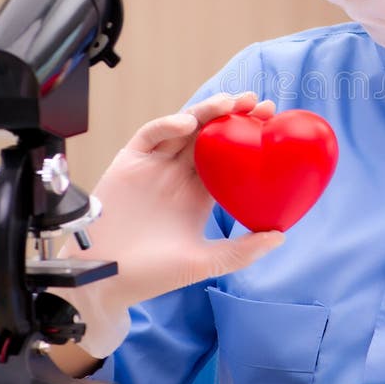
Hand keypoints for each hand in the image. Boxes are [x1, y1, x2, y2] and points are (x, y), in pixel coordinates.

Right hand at [53, 92, 284, 357]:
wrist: (103, 280)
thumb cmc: (151, 275)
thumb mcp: (204, 262)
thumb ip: (241, 251)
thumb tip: (281, 236)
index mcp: (200, 194)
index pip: (230, 158)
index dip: (250, 140)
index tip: (273, 125)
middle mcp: (180, 175)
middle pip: (210, 136)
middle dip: (234, 116)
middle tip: (259, 104)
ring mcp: (155, 166)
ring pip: (183, 129)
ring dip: (206, 112)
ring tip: (230, 103)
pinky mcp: (130, 163)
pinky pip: (151, 136)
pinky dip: (168, 125)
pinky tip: (187, 124)